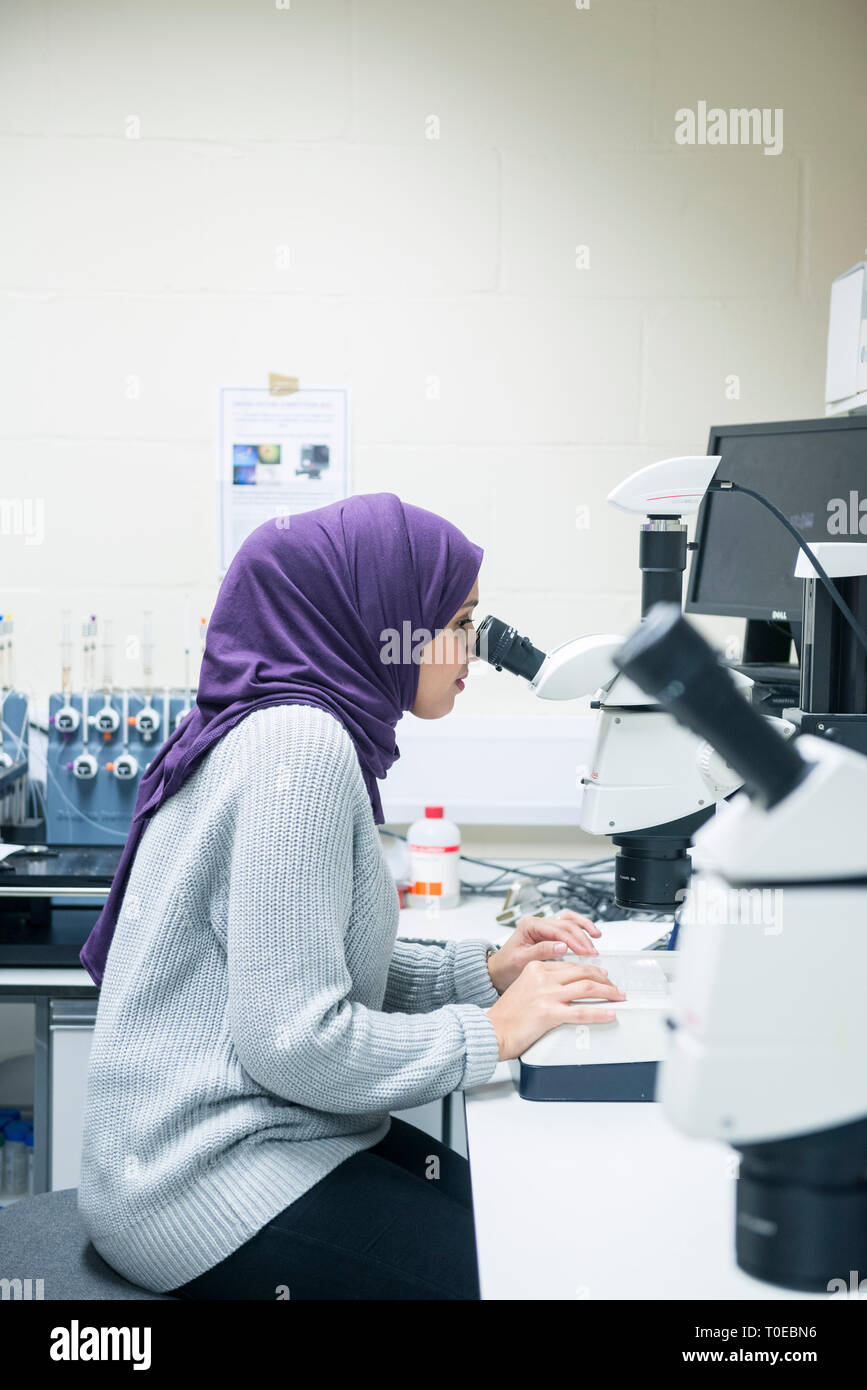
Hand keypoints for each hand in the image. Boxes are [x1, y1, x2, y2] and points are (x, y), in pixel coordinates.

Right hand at [485, 959, 625, 1061]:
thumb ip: (542, 982)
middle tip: (614, 987)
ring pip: (586, 988)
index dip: (591, 969)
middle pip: (582, 972)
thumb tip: (565, 987)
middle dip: (604, 979)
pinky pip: (581, 1012)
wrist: (492, 1031)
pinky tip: (610, 1013)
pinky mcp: (549, 1014)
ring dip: (608, 992)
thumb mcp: (523, 987)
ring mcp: (546, 995)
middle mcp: (542, 978)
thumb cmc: (505, 1015)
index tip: (601, 974)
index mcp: (535, 968)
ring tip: (618, 997)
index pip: (570, 965)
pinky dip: (599, 1012)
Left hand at [486, 910, 602, 993]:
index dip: (574, 941)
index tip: (585, 952)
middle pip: (566, 924)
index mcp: (530, 925)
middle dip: (582, 937)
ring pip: (569, 920)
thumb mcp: (522, 960)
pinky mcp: (549, 934)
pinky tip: (589, 934)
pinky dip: (579, 929)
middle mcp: (538, 923)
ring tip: (596, 936)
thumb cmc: (507, 965)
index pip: (558, 930)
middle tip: (592, 952)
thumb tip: (562, 946)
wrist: (498, 970)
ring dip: (584, 927)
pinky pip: (567, 927)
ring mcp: (544, 927)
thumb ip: (542, 951)